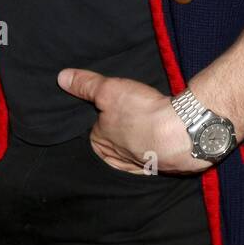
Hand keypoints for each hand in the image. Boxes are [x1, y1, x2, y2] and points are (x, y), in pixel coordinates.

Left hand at [56, 68, 213, 174]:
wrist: (182, 133)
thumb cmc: (141, 113)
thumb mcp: (108, 90)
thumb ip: (85, 84)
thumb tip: (62, 77)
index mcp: (101, 147)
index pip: (94, 132)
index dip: (99, 118)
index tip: (109, 107)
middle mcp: (118, 162)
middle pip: (114, 144)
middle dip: (119, 133)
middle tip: (129, 115)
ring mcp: (142, 166)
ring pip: (135, 151)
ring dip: (140, 141)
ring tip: (146, 125)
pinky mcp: (165, 166)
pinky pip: (155, 156)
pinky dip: (157, 147)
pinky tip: (162, 138)